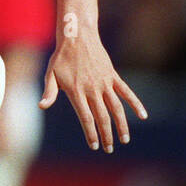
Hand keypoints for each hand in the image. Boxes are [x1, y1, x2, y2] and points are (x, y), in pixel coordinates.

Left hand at [39, 26, 146, 150]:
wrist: (78, 36)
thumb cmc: (61, 57)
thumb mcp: (51, 74)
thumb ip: (49, 92)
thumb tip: (42, 106)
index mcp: (77, 92)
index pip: (86, 118)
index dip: (91, 133)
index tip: (95, 145)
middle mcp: (93, 89)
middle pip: (102, 117)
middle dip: (106, 135)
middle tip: (108, 149)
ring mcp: (105, 83)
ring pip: (116, 108)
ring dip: (121, 125)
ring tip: (125, 140)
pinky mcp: (112, 76)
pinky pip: (126, 92)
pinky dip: (135, 103)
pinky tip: (142, 115)